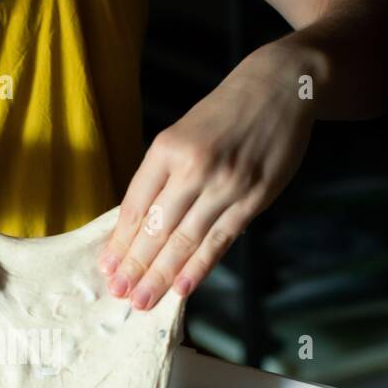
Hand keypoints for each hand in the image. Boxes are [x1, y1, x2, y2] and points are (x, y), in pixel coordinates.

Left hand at [100, 42, 315, 307]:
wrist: (279, 88)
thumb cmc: (223, 114)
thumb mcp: (181, 133)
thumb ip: (161, 176)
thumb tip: (137, 226)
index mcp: (168, 148)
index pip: (136, 205)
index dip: (120, 241)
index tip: (107, 267)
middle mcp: (195, 167)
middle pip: (157, 228)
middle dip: (135, 266)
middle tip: (119, 293)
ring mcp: (226, 185)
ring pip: (186, 240)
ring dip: (161, 275)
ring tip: (143, 300)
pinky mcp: (254, 198)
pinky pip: (220, 240)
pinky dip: (199, 267)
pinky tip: (181, 288)